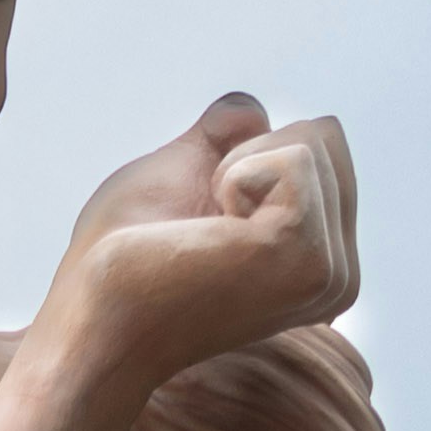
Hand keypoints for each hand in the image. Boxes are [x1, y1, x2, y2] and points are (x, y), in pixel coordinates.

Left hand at [66, 105, 355, 364]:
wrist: (90, 318)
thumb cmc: (118, 258)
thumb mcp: (184, 172)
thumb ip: (225, 136)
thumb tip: (250, 112)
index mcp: (320, 261)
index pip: (321, 146)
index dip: (246, 158)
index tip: (205, 222)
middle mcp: (339, 277)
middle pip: (325, 138)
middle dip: (247, 157)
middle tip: (201, 228)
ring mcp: (332, 274)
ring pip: (316, 142)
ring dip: (236, 172)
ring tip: (206, 238)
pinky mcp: (315, 263)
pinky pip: (297, 158)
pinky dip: (237, 178)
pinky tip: (211, 239)